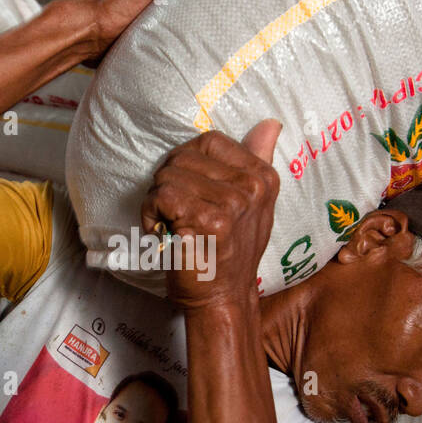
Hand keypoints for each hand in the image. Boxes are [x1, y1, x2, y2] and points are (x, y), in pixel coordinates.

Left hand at [141, 119, 281, 309]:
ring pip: (167, 177)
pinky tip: (164, 233)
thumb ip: (256, 161)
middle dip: (168, 184)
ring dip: (157, 202)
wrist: (223, 299)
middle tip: (177, 214)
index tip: (188, 191)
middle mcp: (251, 187)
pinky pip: (161, 197)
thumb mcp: (253, 206)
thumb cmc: (229, 254)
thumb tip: (270, 124)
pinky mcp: (207, 222)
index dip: (185, 163)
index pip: (208, 141)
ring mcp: (231, 204)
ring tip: (172, 225)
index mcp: (263, 177)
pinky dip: (150, 215)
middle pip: (182, 157)